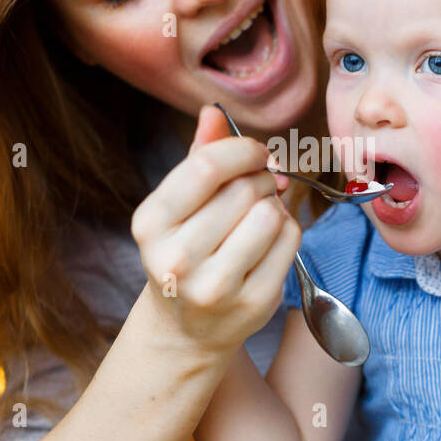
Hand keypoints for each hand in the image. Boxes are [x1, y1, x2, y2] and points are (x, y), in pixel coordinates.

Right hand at [131, 106, 298, 353]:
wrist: (185, 328)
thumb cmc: (185, 253)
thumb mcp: (179, 206)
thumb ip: (198, 156)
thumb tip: (213, 111)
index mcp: (151, 224)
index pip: (207, 167)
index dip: (242, 150)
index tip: (255, 153)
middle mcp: (176, 259)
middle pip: (244, 190)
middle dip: (262, 178)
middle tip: (260, 187)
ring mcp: (215, 286)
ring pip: (271, 215)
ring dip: (275, 205)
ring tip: (261, 215)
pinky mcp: (252, 303)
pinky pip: (290, 241)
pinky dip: (289, 229)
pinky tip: (271, 239)